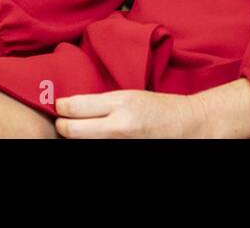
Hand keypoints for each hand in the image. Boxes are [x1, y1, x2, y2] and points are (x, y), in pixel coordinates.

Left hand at [55, 89, 208, 137]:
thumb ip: (102, 102)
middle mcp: (120, 125)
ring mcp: (124, 144)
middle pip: (71, 131)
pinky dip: (95, 145)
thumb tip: (70, 106)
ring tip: (83, 132)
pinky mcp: (127, 153)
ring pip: (83, 144)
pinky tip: (97, 139)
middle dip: (64, 128)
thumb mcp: (129, 96)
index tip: (60, 107)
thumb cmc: (158, 108)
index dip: (60, 107)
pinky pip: (101, 150)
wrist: (189, 126)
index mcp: (120, 103)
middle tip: (65, 124)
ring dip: (79, 139)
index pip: (73, 107)